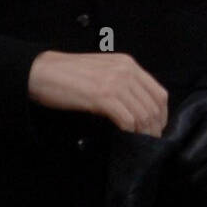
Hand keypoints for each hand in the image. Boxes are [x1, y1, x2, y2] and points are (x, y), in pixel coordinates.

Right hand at [28, 51, 167, 136]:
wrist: (43, 72)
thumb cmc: (69, 74)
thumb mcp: (104, 71)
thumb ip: (122, 83)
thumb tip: (137, 106)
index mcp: (128, 64)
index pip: (159, 92)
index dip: (162, 114)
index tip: (158, 128)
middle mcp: (126, 71)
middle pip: (153, 105)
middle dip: (155, 127)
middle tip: (150, 140)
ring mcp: (115, 82)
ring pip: (142, 113)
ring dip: (144, 132)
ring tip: (140, 141)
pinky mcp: (102, 96)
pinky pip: (127, 119)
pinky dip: (130, 131)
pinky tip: (126, 137)